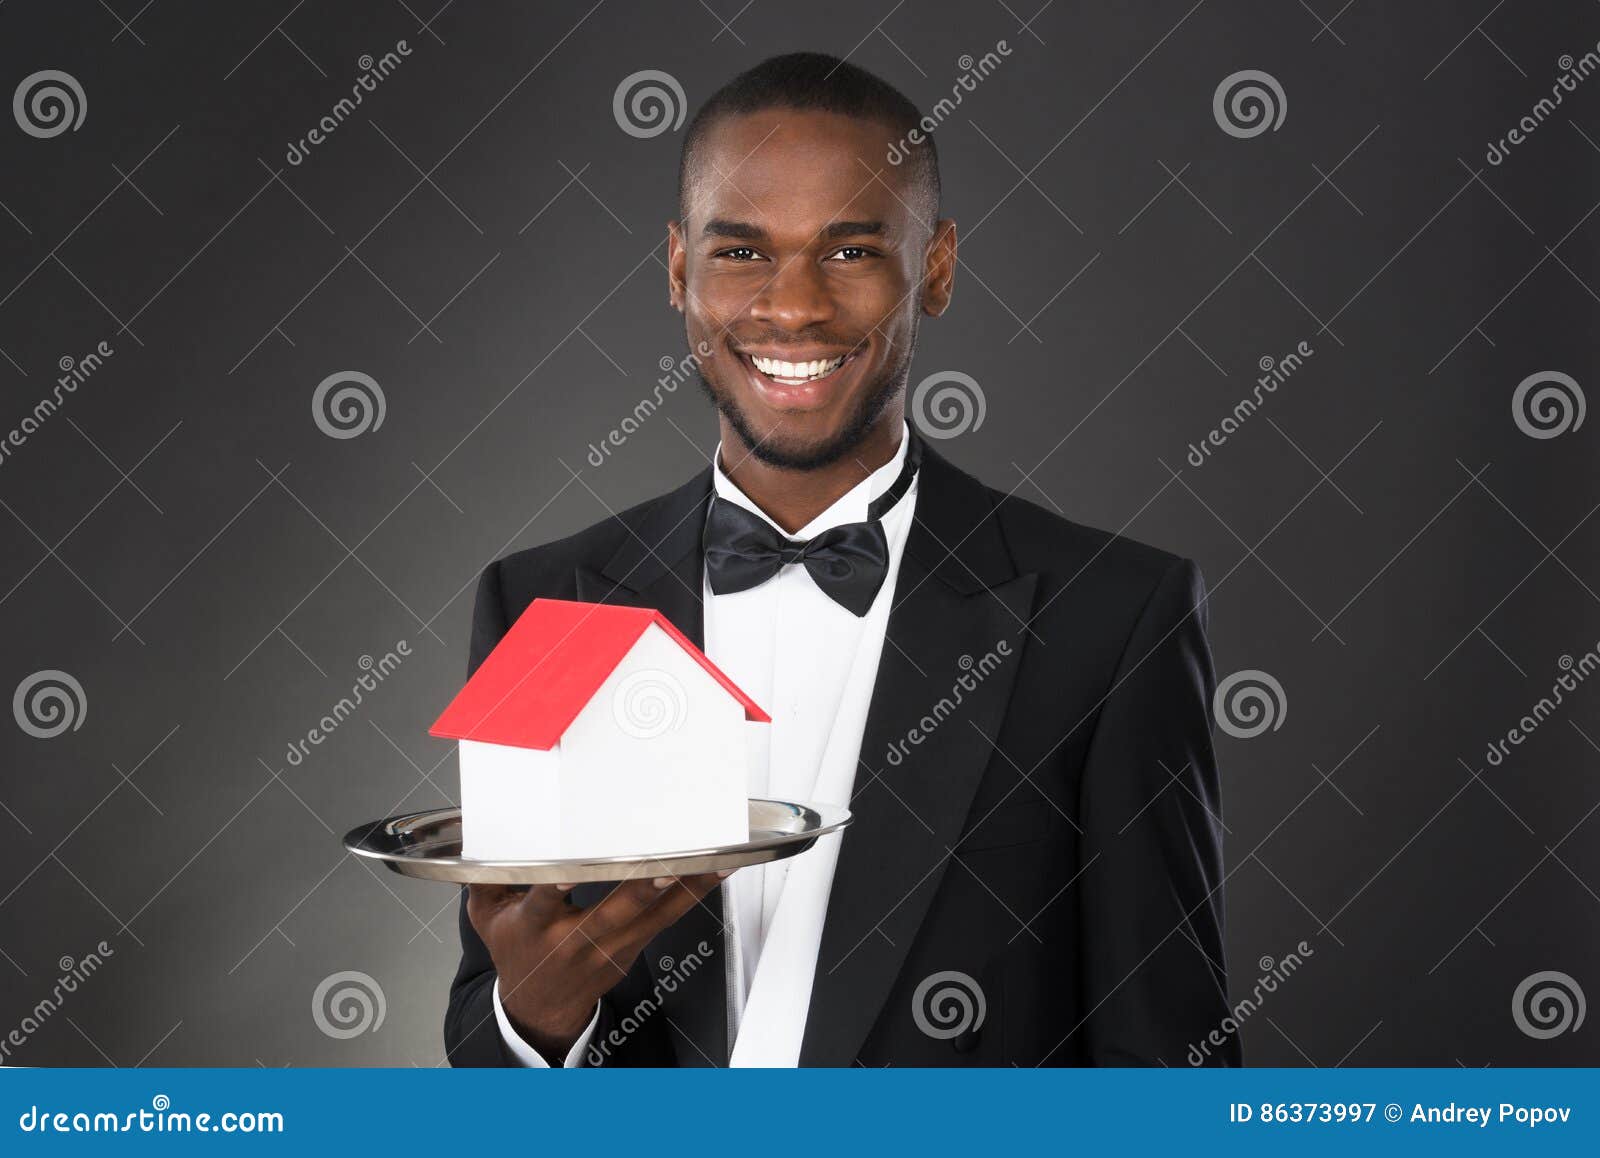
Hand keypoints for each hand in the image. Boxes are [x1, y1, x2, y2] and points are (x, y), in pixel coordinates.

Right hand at [467, 872, 726, 1064]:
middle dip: (638, 890)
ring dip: (684, 889)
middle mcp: (574, 939)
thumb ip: (485, 877)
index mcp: (534, 926)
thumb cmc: (516, 950)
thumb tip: (482, 833)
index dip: (556, 888)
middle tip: (661, 865)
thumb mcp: (487, 917)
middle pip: (611, 914)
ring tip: (712, 862)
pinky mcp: (632, 949)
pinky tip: (713, 873)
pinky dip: (691, 895)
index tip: (567, 871)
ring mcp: (608, 947)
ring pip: (652, 917)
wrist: (539, 1005)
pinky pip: (667, 920)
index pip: (543, 903)